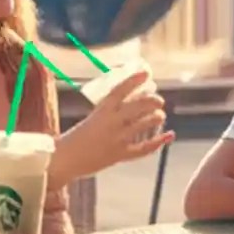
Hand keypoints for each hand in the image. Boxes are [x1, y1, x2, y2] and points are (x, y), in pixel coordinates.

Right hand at [57, 70, 173, 180]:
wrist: (64, 159)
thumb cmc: (75, 138)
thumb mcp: (92, 118)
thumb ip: (109, 112)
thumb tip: (129, 104)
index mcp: (101, 111)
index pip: (120, 90)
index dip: (134, 80)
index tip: (146, 74)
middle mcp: (111, 122)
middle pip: (137, 106)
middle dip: (152, 100)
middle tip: (158, 100)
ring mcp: (117, 139)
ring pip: (143, 124)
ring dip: (155, 118)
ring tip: (160, 115)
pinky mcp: (120, 155)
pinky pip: (144, 148)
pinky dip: (159, 142)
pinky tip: (169, 136)